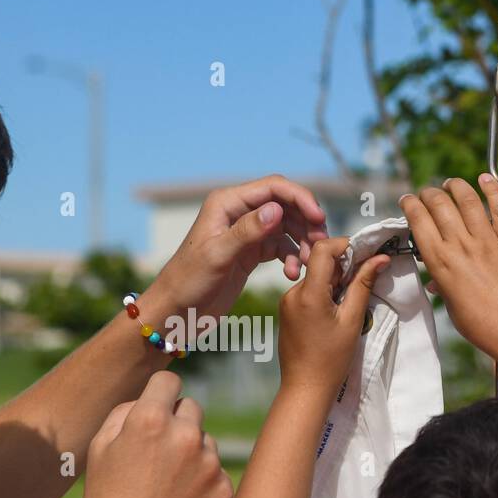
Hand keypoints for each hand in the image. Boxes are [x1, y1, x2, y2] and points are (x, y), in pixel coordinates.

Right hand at [75, 371, 232, 497]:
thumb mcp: (100, 446)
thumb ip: (127, 411)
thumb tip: (151, 399)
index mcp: (151, 418)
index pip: (169, 380)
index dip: (160, 392)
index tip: (158, 404)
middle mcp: (185, 435)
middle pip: (191, 408)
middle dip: (176, 422)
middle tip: (158, 451)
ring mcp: (208, 463)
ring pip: (205, 441)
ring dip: (191, 452)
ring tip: (166, 483)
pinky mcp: (223, 488)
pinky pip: (216, 471)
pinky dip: (202, 481)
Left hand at [146, 175, 328, 319]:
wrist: (176, 310)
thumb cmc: (188, 281)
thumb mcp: (218, 255)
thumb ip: (247, 231)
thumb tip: (276, 210)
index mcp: (227, 203)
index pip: (273, 187)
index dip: (300, 198)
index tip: (319, 217)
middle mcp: (238, 212)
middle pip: (285, 205)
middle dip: (306, 222)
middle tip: (320, 244)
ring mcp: (246, 232)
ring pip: (286, 227)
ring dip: (302, 242)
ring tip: (309, 263)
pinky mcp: (250, 252)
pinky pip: (281, 247)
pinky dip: (292, 257)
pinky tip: (294, 273)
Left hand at [277, 237, 388, 399]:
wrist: (305, 388)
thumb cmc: (331, 359)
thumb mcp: (352, 320)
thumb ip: (363, 285)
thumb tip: (380, 258)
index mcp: (308, 293)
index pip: (323, 249)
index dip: (345, 245)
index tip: (364, 255)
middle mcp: (293, 292)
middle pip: (319, 262)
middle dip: (344, 265)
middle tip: (364, 279)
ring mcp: (287, 301)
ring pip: (315, 276)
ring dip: (335, 280)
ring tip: (351, 301)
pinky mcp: (286, 310)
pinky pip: (308, 290)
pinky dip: (325, 292)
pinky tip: (336, 311)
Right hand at [400, 175, 497, 361]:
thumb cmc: (480, 324)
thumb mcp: (451, 305)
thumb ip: (442, 285)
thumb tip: (436, 281)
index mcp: (440, 262)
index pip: (418, 220)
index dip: (410, 204)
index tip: (408, 200)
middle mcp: (460, 246)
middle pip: (439, 204)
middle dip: (429, 193)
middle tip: (428, 193)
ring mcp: (487, 240)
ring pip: (467, 199)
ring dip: (456, 186)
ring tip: (451, 184)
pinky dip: (492, 189)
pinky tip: (485, 178)